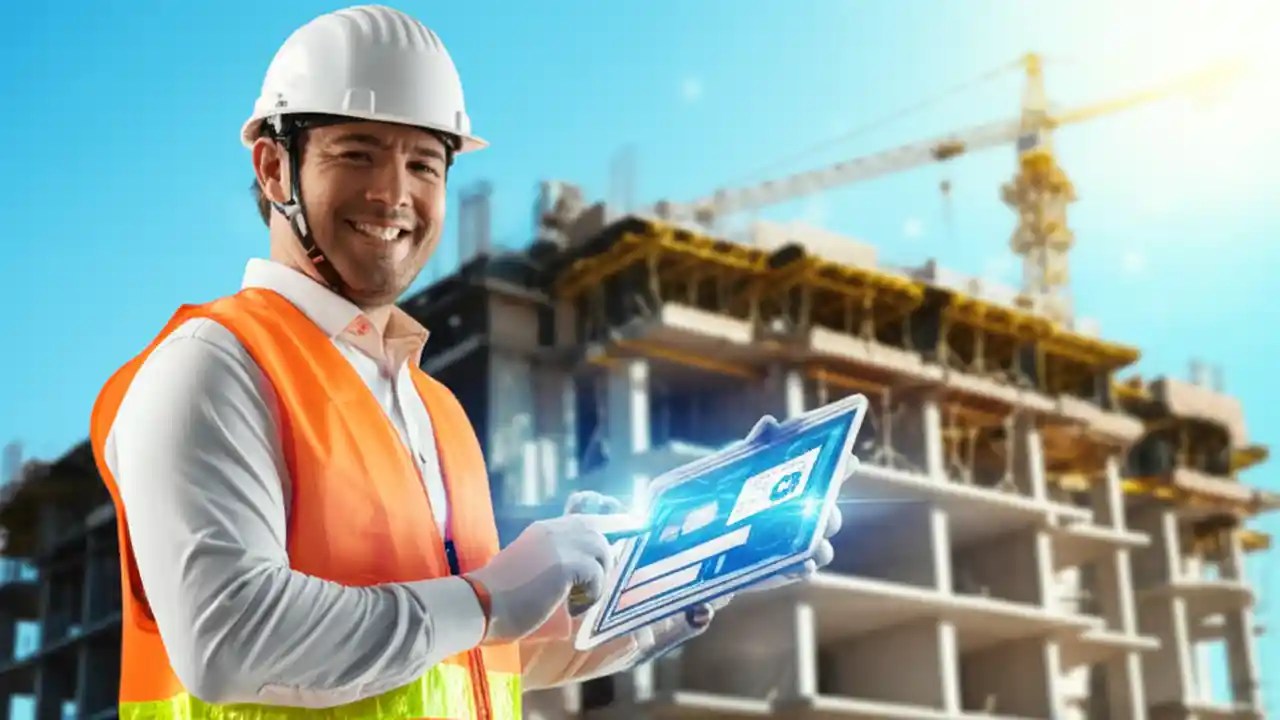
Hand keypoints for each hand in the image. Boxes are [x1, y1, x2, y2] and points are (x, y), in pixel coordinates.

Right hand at [464, 515, 614, 642]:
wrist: (478, 605)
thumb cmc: (496, 598)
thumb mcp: (527, 568)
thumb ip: (551, 562)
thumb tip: (578, 575)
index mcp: (543, 530)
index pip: (584, 520)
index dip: (600, 536)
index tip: (603, 558)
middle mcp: (554, 530)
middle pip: (598, 533)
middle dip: (602, 561)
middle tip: (588, 589)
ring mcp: (560, 544)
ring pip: (602, 552)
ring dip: (597, 580)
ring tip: (577, 600)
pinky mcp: (565, 565)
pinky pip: (597, 575)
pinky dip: (591, 596)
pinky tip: (571, 609)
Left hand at [739, 414, 850, 592]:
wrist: (706, 535)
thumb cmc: (729, 492)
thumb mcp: (738, 466)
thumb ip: (756, 446)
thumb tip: (770, 424)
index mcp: (801, 486)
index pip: (831, 474)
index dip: (842, 467)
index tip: (849, 460)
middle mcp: (807, 515)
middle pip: (831, 515)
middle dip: (830, 512)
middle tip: (824, 507)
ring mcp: (798, 544)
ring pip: (823, 547)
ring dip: (822, 544)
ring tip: (815, 542)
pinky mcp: (785, 569)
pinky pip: (803, 571)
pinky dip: (805, 567)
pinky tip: (801, 563)